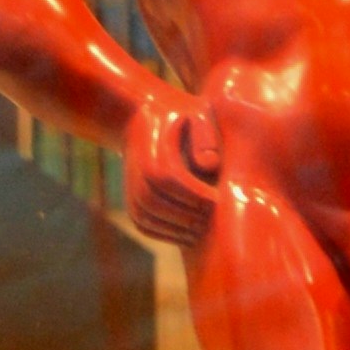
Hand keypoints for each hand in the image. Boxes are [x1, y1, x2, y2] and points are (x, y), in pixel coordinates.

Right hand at [123, 91, 222, 250]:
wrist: (141, 115)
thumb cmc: (180, 116)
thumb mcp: (196, 115)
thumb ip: (205, 137)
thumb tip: (208, 167)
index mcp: (153, 150)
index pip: (172, 180)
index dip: (195, 195)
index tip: (218, 199)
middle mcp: (136, 172)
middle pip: (159, 203)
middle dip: (188, 215)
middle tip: (215, 219)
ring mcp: (130, 187)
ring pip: (149, 218)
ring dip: (176, 229)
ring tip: (204, 230)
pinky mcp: (131, 200)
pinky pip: (144, 225)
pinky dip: (165, 234)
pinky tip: (188, 235)